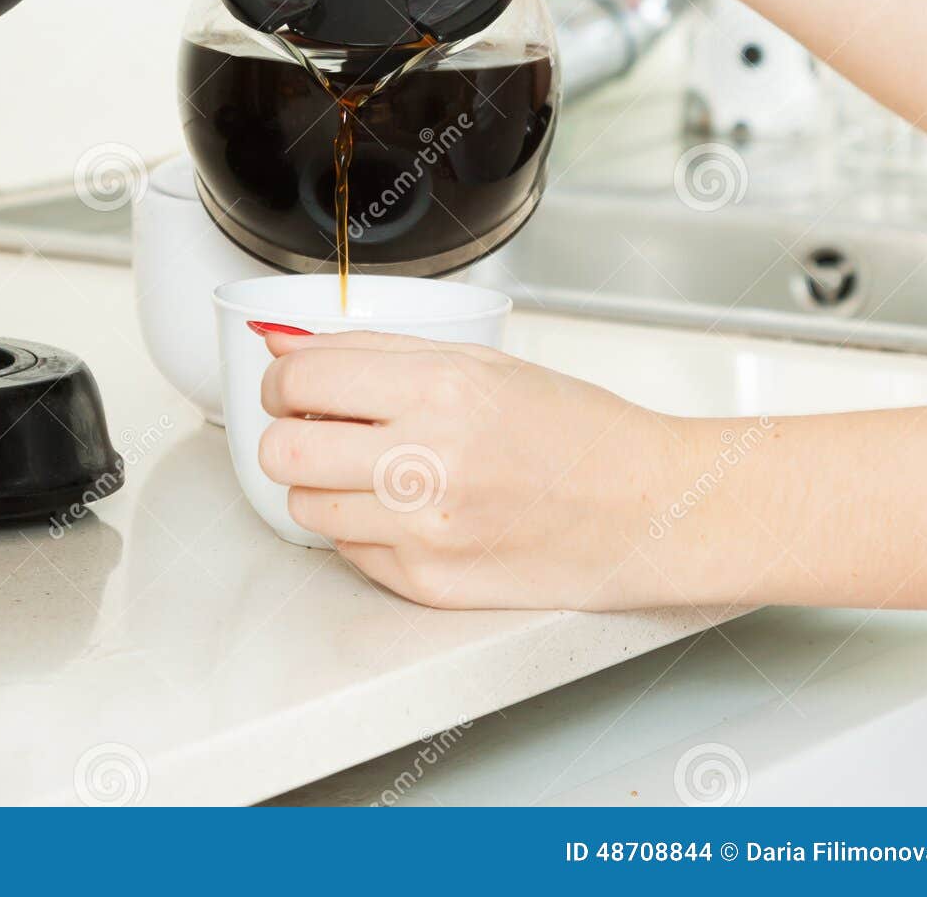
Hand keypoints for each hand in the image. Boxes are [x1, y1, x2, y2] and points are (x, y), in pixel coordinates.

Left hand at [257, 326, 705, 610]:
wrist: (644, 510)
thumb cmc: (574, 431)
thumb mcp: (477, 362)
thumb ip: (371, 352)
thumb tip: (284, 342)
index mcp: (439, 390)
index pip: (301, 379)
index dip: (283, 379)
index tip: (294, 385)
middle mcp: (425, 462)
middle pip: (283, 451)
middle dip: (288, 434)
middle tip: (316, 427)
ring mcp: (424, 532)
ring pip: (303, 507)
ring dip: (322, 485)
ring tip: (374, 470)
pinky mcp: (428, 584)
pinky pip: (348, 552)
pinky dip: (363, 529)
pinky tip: (409, 509)